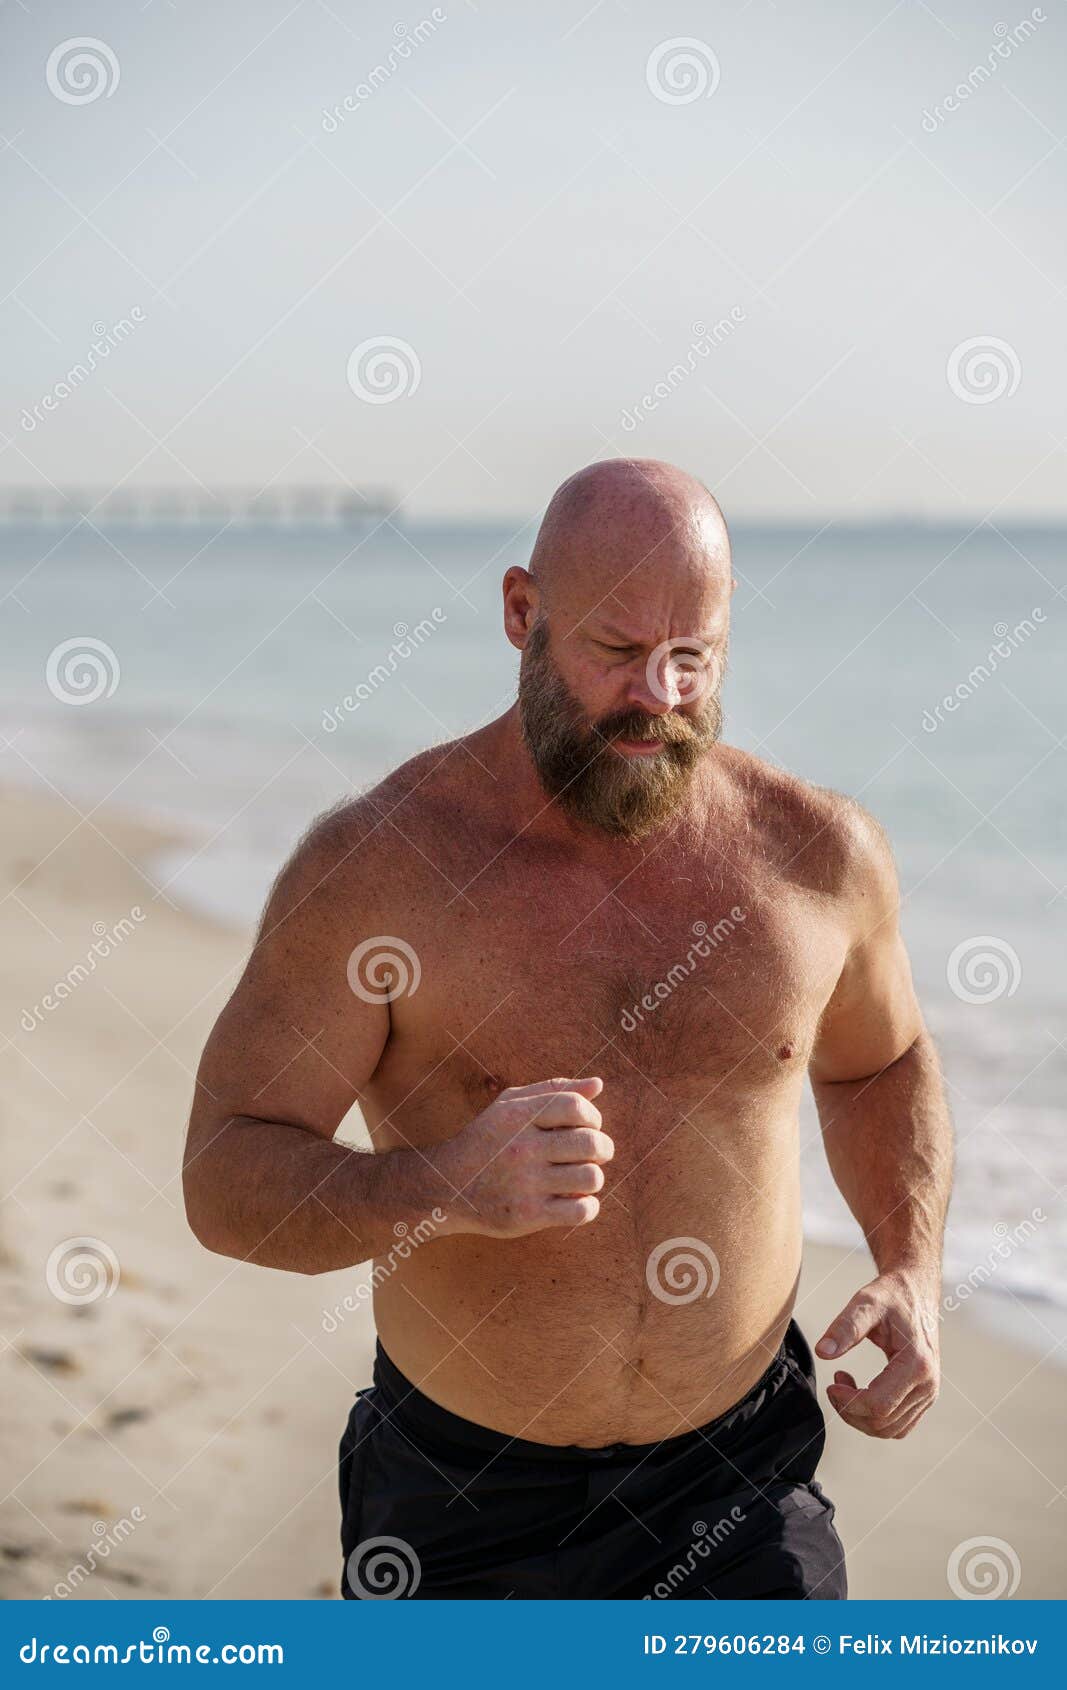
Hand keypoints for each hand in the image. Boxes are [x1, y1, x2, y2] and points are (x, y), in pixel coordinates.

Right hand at [437, 1076, 612, 1238]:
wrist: (445, 1187)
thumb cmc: (487, 1140)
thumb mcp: (510, 1105)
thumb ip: (554, 1090)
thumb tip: (598, 1084)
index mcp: (518, 1115)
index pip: (575, 1106)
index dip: (593, 1116)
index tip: (587, 1126)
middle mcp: (522, 1148)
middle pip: (590, 1143)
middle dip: (603, 1148)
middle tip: (595, 1154)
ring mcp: (525, 1184)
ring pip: (590, 1178)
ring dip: (593, 1178)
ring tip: (581, 1178)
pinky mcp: (527, 1216)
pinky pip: (580, 1212)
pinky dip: (588, 1207)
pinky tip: (576, 1201)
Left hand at [815, 1268, 939, 1438]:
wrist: (915, 1291)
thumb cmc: (891, 1296)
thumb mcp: (865, 1303)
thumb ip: (844, 1327)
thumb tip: (822, 1353)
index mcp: (917, 1364)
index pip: (879, 1405)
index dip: (848, 1402)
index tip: (831, 1383)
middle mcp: (929, 1385)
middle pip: (882, 1422)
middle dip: (850, 1410)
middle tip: (834, 1383)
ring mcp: (929, 1394)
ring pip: (889, 1430)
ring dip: (859, 1416)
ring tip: (844, 1383)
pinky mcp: (924, 1397)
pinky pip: (897, 1426)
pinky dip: (873, 1417)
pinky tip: (860, 1391)